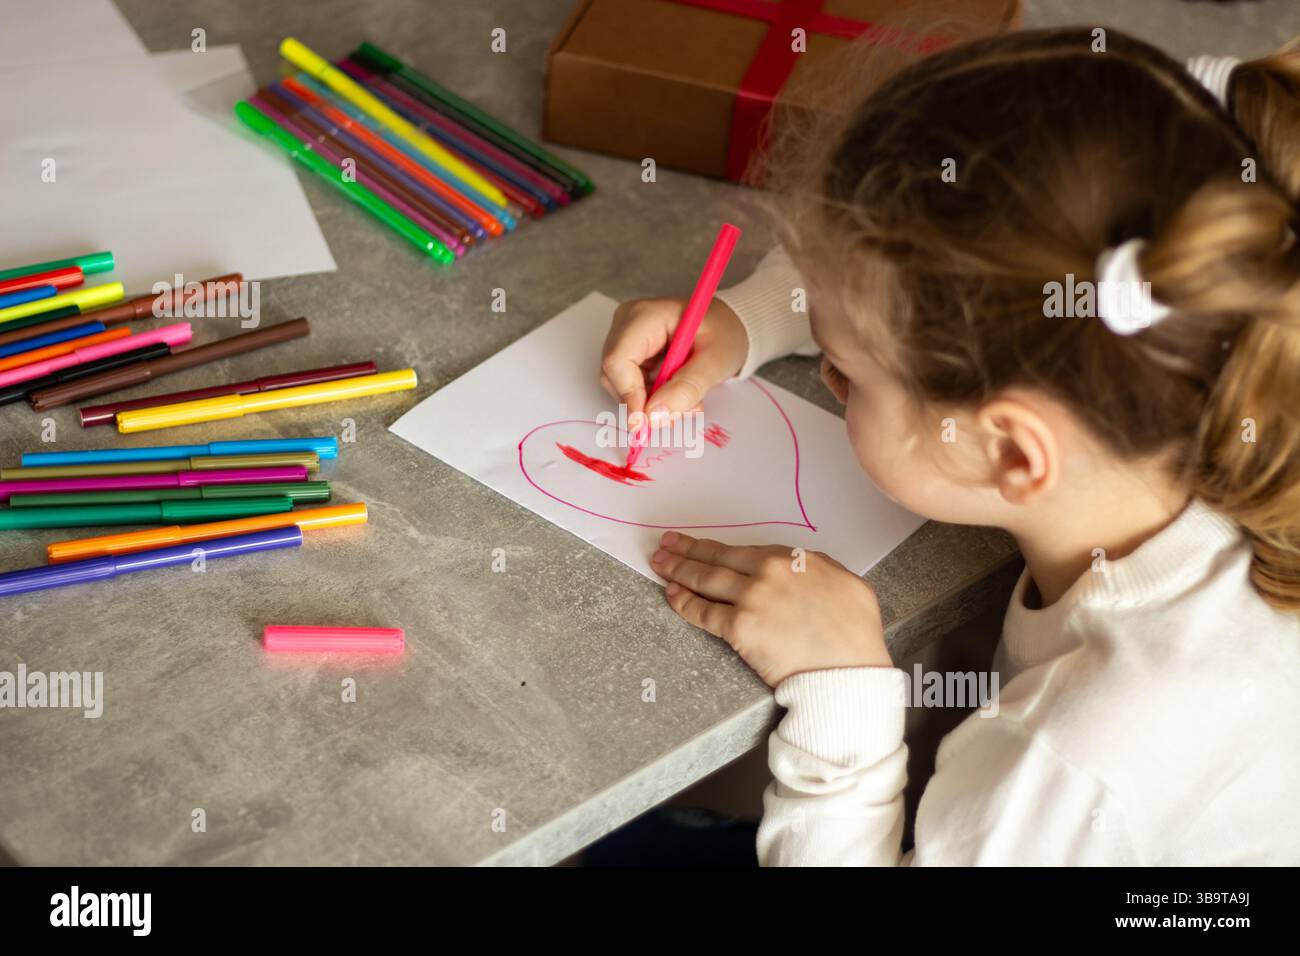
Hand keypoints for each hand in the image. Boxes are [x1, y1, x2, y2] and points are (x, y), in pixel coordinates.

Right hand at [600, 296, 747, 424]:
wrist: (729, 326)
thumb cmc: (725, 334)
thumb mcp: (716, 361)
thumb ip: (687, 387)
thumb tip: (654, 416)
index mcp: (645, 316)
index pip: (618, 360)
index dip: (629, 394)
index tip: (648, 422)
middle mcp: (627, 323)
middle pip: (614, 375)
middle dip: (644, 402)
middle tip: (678, 415)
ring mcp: (625, 337)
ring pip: (620, 384)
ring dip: (650, 403)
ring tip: (687, 403)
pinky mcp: (630, 353)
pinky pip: (629, 385)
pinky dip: (651, 398)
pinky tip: (677, 395)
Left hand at [651, 531, 890, 687]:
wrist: (848, 671)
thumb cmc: (855, 633)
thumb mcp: (845, 583)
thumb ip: (815, 569)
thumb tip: (797, 569)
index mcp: (793, 559)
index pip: (743, 551)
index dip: (718, 547)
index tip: (702, 544)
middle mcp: (768, 572)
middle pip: (718, 559)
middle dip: (688, 550)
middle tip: (667, 545)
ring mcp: (751, 599)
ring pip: (706, 580)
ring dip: (678, 570)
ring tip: (660, 565)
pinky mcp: (739, 629)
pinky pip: (704, 613)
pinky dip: (684, 603)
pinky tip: (672, 595)